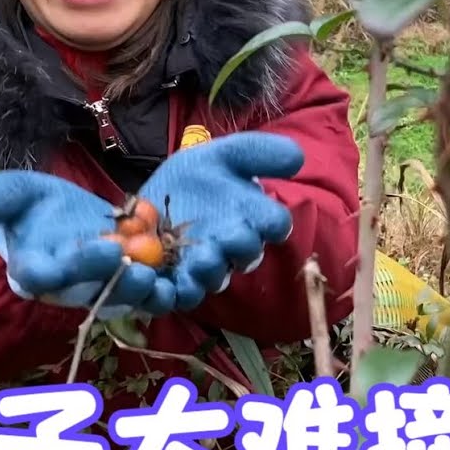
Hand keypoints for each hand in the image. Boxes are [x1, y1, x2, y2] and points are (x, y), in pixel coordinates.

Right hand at [0, 171, 158, 319]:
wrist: (74, 220)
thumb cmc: (41, 210)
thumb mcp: (20, 194)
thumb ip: (0, 196)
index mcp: (37, 268)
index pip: (36, 275)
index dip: (45, 274)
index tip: (54, 267)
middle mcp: (71, 288)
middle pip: (86, 289)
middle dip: (104, 277)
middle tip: (121, 259)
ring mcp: (104, 291)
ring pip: (122, 298)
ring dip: (137, 291)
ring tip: (151, 276)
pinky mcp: (134, 289)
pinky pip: (151, 296)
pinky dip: (165, 292)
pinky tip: (177, 281)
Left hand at [138, 131, 303, 312]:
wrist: (151, 198)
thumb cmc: (195, 178)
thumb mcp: (222, 156)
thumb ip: (257, 152)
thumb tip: (298, 157)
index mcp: (251, 219)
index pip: (275, 224)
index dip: (274, 224)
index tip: (269, 220)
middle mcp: (231, 249)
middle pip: (246, 255)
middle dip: (239, 249)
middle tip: (227, 238)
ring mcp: (201, 270)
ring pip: (213, 280)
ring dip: (209, 273)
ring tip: (197, 263)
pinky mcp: (171, 285)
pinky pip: (174, 297)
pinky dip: (166, 294)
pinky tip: (157, 283)